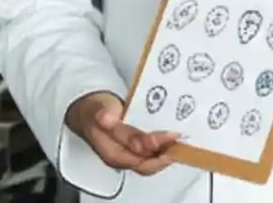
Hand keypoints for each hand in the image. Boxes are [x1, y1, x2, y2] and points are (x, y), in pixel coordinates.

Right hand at [65, 91, 180, 175]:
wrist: (91, 108)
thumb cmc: (95, 111)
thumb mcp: (99, 111)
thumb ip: (105, 117)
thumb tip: (108, 119)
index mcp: (113, 153)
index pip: (138, 158)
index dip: (155, 148)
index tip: (170, 135)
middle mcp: (125, 157)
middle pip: (150, 164)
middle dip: (166, 152)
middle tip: (180, 138)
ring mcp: (132, 153)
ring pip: (154, 158)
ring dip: (168, 149)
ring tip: (181, 137)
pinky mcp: (139, 146)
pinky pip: (155, 150)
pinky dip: (166, 144)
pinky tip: (174, 134)